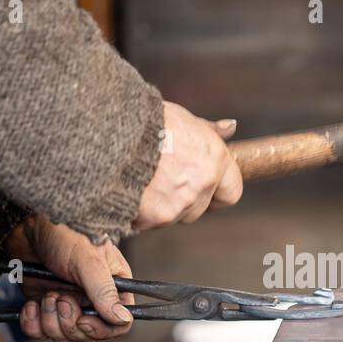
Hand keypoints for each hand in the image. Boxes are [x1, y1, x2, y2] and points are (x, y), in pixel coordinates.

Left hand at [2, 214, 134, 341]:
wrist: (27, 224)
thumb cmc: (64, 232)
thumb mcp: (88, 261)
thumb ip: (105, 291)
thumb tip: (121, 318)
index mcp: (112, 287)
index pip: (118, 324)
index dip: (101, 330)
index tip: (83, 322)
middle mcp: (91, 299)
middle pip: (88, 335)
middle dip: (69, 324)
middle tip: (60, 299)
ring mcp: (66, 303)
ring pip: (63, 336)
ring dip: (50, 321)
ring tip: (46, 295)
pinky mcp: (43, 304)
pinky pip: (39, 330)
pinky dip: (32, 323)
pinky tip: (30, 305)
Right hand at [133, 102, 242, 230]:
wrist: (110, 133)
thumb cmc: (146, 120)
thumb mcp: (183, 119)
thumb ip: (208, 131)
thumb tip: (230, 128)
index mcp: (215, 159)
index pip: (232, 192)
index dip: (218, 193)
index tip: (208, 191)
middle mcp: (203, 184)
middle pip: (200, 207)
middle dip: (185, 199)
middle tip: (163, 179)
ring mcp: (180, 204)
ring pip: (176, 216)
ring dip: (163, 206)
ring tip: (144, 182)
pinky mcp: (156, 217)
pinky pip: (152, 223)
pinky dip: (142, 214)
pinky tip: (131, 192)